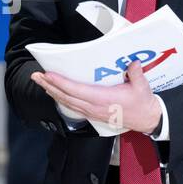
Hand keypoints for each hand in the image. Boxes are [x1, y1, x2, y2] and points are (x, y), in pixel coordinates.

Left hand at [31, 61, 160, 133]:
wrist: (146, 120)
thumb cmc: (142, 103)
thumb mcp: (142, 87)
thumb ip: (136, 74)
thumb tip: (132, 63)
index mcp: (103, 99)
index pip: (77, 90)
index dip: (61, 83)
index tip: (49, 75)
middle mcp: (94, 107)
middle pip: (66, 96)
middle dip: (49, 86)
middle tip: (36, 76)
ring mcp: (92, 112)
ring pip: (67, 102)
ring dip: (52, 92)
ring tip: (40, 82)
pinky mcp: (92, 114)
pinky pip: (72, 106)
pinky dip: (61, 98)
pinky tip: (54, 93)